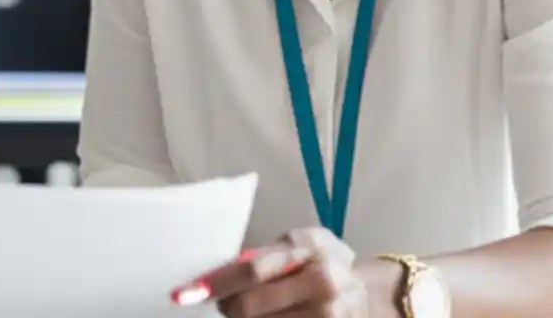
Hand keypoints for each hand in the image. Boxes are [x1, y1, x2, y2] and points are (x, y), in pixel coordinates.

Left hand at [171, 227, 369, 316]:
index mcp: (309, 252)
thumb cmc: (323, 261)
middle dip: (228, 307)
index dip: (217, 283)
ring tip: (246, 311)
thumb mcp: (301, 242)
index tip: (187, 293)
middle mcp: (321, 287)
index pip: (252, 270)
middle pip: (251, 307)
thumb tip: (218, 270)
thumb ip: (265, 254)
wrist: (365, 292)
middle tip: (224, 304)